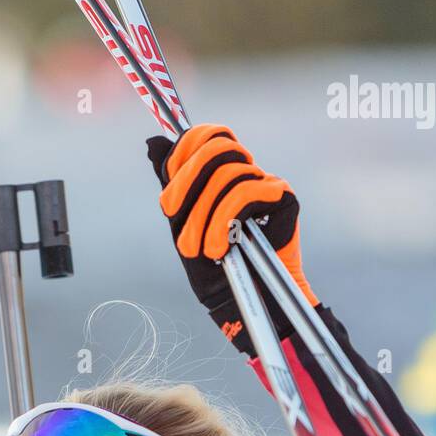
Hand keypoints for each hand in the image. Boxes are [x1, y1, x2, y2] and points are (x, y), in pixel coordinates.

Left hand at [147, 123, 317, 356]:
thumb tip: (153, 141)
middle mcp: (244, 171)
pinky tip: (220, 248)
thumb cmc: (209, 265)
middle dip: (187, 182)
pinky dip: (225, 220)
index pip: (205, 136)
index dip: (182, 153)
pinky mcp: (282, 196)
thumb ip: (171, 181)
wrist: (239, 299)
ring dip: (204, 215)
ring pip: (228, 172)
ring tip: (201, 249)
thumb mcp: (181, 222)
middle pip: (216, 147)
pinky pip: (246, 192)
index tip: (167, 197)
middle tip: (172, 215)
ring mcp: (265, 181)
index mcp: (219, 172)